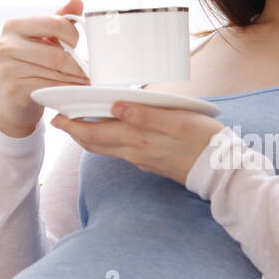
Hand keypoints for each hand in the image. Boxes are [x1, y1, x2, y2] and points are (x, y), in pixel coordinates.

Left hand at [50, 99, 227, 185]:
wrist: (223, 172)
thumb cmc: (205, 142)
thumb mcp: (178, 122)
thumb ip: (145, 115)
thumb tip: (115, 106)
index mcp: (138, 139)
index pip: (94, 133)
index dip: (72, 125)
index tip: (55, 115)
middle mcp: (135, 152)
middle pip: (95, 144)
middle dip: (75, 132)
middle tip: (60, 119)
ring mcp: (143, 160)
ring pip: (107, 150)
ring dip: (90, 138)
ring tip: (80, 124)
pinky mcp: (152, 163)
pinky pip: (121, 152)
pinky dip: (109, 141)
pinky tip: (112, 131)